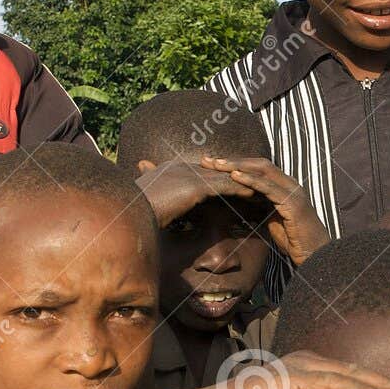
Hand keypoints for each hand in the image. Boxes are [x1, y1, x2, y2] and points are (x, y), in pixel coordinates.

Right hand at [134, 160, 258, 227]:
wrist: (128, 216)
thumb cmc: (134, 217)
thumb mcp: (149, 209)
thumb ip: (159, 209)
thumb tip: (160, 221)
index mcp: (171, 170)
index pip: (203, 172)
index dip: (221, 180)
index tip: (236, 186)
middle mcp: (181, 167)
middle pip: (217, 172)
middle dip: (237, 178)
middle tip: (256, 185)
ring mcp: (189, 173)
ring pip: (224, 177)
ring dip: (244, 183)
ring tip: (262, 190)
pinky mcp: (196, 185)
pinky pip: (226, 186)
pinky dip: (242, 190)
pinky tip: (257, 196)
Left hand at [200, 155, 330, 264]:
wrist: (315, 255)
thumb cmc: (294, 240)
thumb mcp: (272, 219)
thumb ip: (260, 206)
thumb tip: (241, 200)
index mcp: (283, 187)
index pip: (257, 168)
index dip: (235, 164)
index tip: (212, 165)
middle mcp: (289, 184)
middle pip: (258, 164)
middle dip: (232, 161)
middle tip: (208, 160)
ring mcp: (292, 191)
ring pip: (263, 171)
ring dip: (237, 166)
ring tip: (217, 165)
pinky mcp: (292, 203)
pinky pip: (269, 187)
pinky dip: (251, 180)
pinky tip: (234, 177)